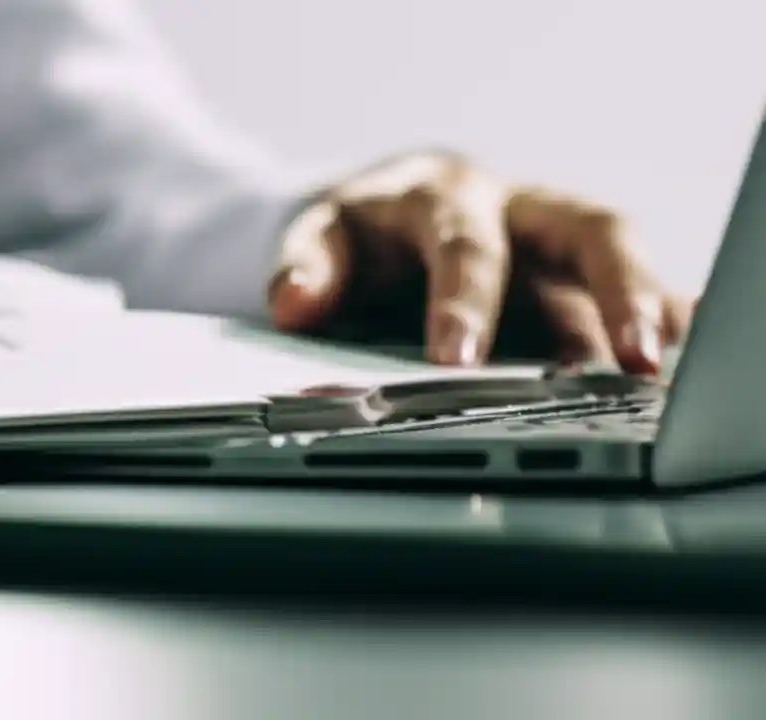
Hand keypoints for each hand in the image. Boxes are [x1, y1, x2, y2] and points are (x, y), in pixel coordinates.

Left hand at [269, 151, 691, 372]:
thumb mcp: (314, 235)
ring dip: (646, 314)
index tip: (457, 361)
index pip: (464, 245)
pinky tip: (666, 368)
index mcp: (443, 196)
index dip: (464, 302)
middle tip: (630, 355)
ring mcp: (551, 243)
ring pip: (618, 266)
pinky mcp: (575, 276)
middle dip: (613, 289)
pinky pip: (627, 294)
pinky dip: (654, 323)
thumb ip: (305, 266)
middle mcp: (513, 209)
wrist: (369, 217)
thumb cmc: (350, 232)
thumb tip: (295, 302)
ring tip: (660, 372)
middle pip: (586, 231)